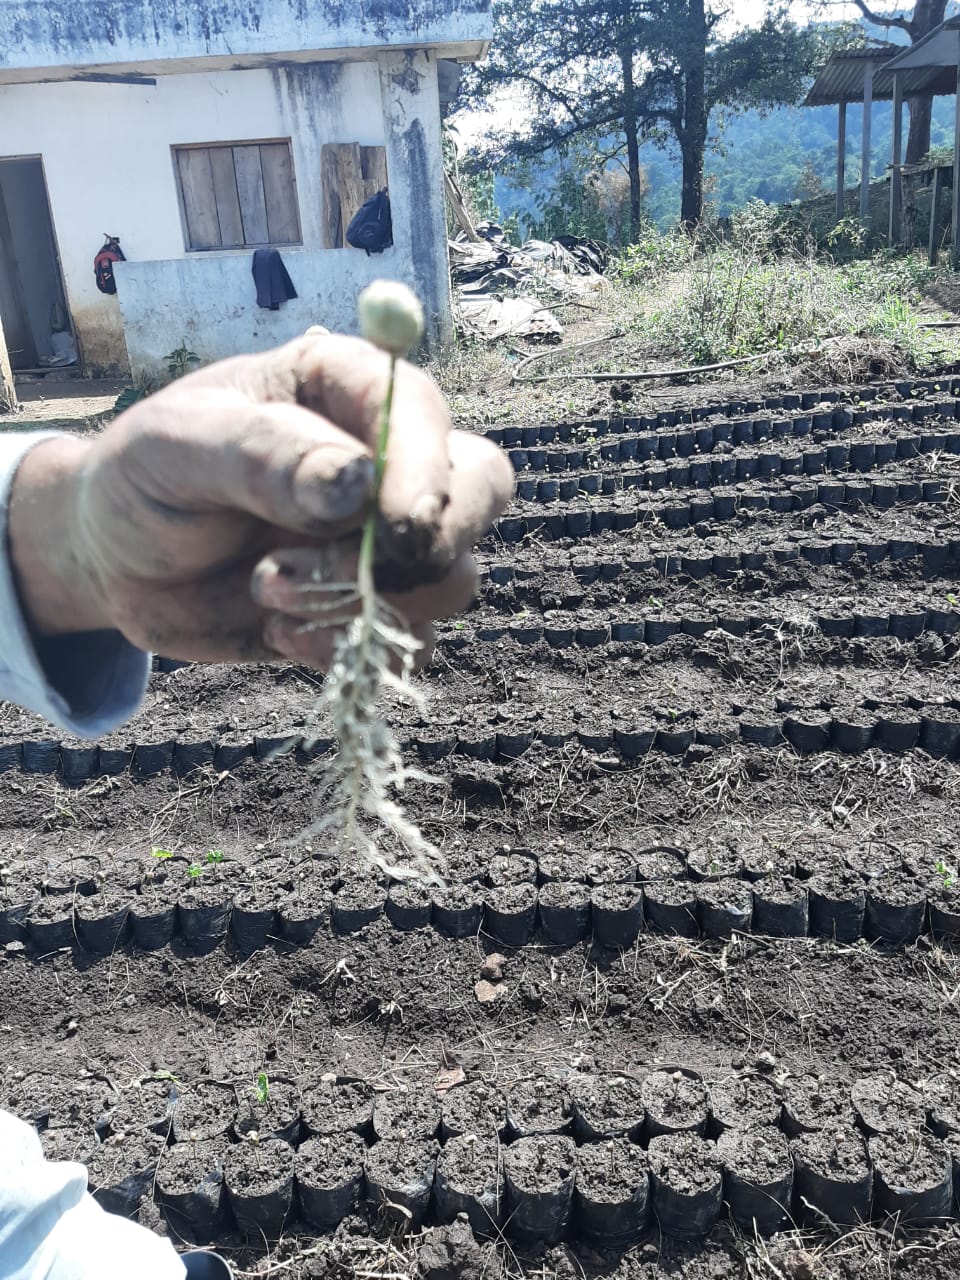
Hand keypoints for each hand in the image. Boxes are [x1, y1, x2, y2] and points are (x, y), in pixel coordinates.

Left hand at [8, 335, 512, 667]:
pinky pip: (404, 641)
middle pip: (479, 492)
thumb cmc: (147, 476)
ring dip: (365, 604)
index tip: (396, 527)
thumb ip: (263, 455)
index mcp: (344, 388)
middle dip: (423, 548)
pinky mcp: (369, 605)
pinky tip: (276, 629)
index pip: (424, 414)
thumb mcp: (177, 448)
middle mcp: (384, 460)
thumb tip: (358, 481)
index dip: (426, 470)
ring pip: (451, 579)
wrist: (120, 560)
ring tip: (268, 590)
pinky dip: (343, 649)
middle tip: (339, 573)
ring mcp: (385, 538)